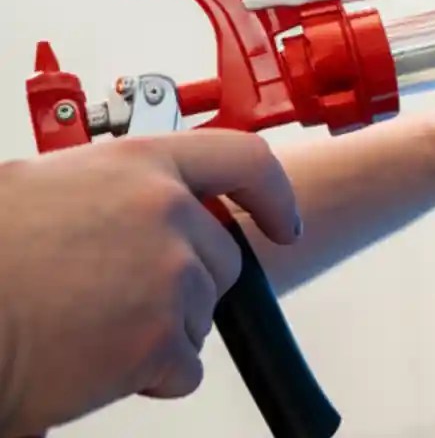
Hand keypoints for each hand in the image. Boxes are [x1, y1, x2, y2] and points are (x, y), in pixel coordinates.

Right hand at [0, 132, 300, 435]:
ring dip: (158, 329)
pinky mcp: (160, 341)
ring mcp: (170, 277)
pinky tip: (93, 359)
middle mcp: (166, 213)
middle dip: (183, 284)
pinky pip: (183, 368)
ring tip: (86, 324)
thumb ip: (115, 195)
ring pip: (199, 315)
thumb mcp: (50, 188)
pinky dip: (149, 375)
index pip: (244, 160)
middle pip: (220, 258)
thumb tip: (141, 212)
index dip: (272, 195)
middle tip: (115, 297)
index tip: (283, 221)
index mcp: (140, 164)